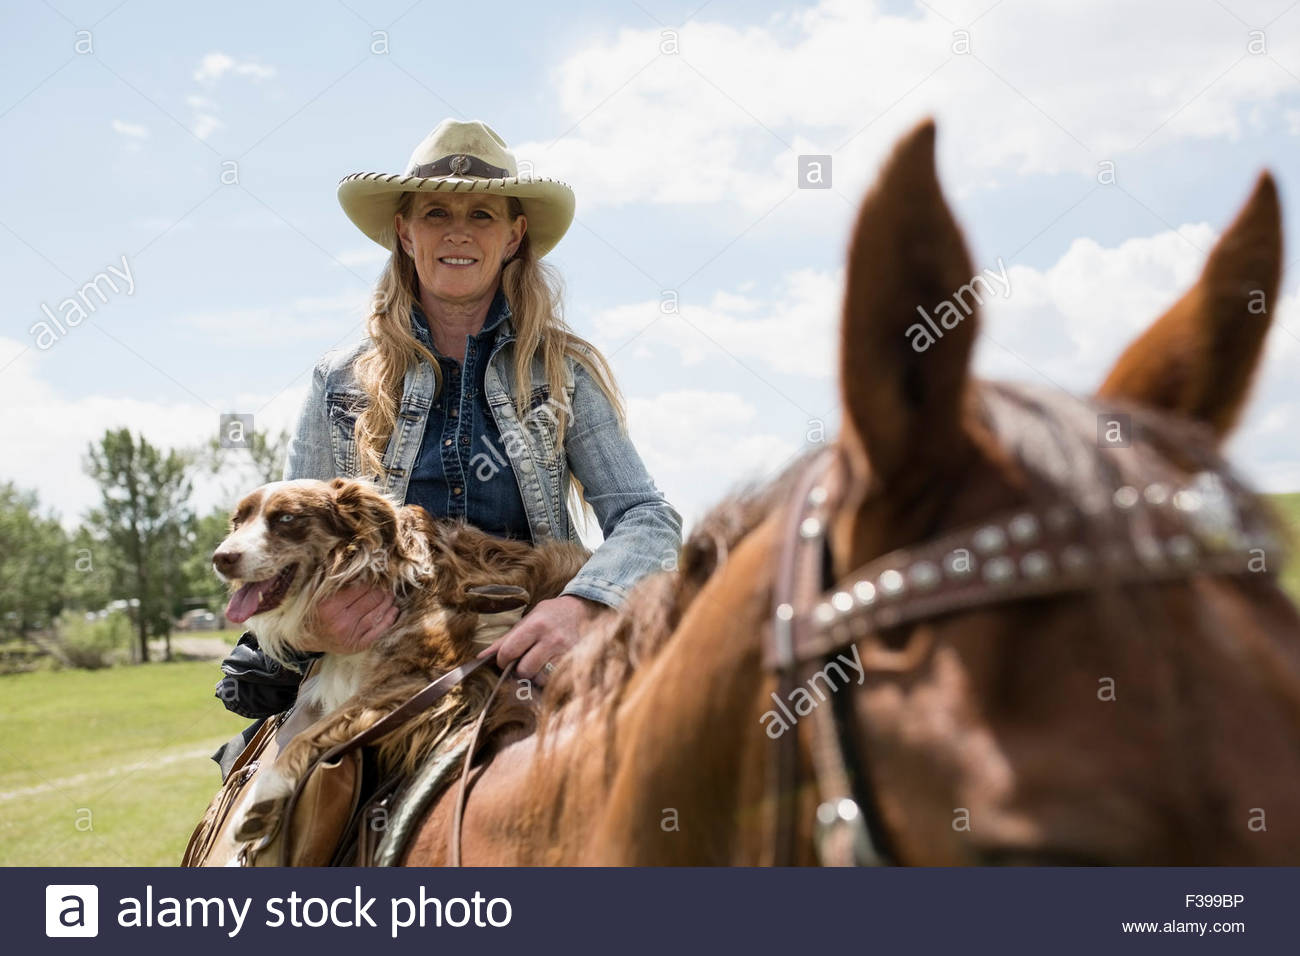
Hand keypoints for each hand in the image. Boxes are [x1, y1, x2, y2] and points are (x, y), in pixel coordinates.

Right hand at [297, 583, 396, 654]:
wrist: (308, 640)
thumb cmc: (316, 612)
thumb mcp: (318, 594)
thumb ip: (335, 580)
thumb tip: (357, 565)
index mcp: (329, 606)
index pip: (360, 587)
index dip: (371, 580)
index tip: (377, 575)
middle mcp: (341, 621)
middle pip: (372, 599)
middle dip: (382, 589)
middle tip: (387, 584)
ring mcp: (351, 635)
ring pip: (378, 613)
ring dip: (388, 601)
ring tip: (391, 594)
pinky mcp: (358, 645)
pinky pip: (380, 630)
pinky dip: (389, 618)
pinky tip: (394, 610)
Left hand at [477, 594, 609, 686]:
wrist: (584, 608)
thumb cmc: (551, 614)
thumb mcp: (528, 619)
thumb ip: (506, 639)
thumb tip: (482, 657)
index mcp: (536, 625)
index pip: (509, 651)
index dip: (501, 661)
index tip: (503, 661)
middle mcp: (552, 639)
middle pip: (524, 670)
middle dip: (519, 671)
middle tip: (522, 664)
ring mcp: (566, 651)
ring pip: (540, 678)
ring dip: (535, 676)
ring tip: (539, 665)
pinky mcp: (575, 661)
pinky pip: (555, 680)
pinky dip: (549, 679)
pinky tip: (550, 668)